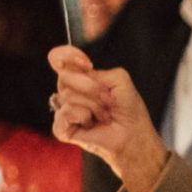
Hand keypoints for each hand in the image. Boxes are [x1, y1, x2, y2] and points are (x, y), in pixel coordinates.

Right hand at [49, 45, 166, 191]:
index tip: (86, 62)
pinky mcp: (61, 127)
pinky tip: (91, 124)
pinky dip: (83, 116)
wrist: (133, 136)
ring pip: (68, 95)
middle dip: (91, 87)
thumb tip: (80, 72)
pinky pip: (65, 112)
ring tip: (104, 116)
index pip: (59, 58)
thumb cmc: (128, 111)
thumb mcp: (120, 80)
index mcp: (79, 78)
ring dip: (94, 106)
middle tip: (108, 100)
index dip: (67, 55)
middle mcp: (69, 91)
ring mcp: (64, 109)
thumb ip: (100, 71)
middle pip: (64, 76)